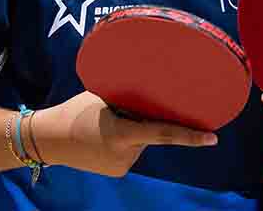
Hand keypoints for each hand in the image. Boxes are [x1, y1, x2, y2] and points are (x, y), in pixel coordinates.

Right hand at [35, 92, 217, 177]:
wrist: (49, 140)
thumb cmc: (76, 111)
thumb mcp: (103, 98)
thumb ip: (130, 98)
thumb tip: (154, 90)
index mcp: (123, 134)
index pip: (164, 134)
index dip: (191, 136)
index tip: (213, 138)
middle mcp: (126, 155)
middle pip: (152, 132)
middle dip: (145, 119)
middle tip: (119, 110)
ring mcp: (122, 167)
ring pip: (143, 141)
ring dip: (135, 129)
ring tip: (107, 123)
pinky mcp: (118, 171)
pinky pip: (133, 150)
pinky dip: (127, 140)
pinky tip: (106, 135)